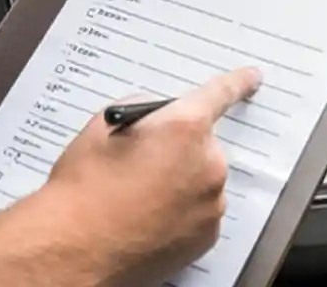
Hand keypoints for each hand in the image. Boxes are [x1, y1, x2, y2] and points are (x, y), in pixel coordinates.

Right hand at [42, 67, 262, 283]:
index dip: (238, 83)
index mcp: (185, 127)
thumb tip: (157, 120)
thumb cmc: (83, 188)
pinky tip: (148, 220)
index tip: (252, 77)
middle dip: (179, 150)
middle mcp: (208, 163)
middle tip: (141, 167)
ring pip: (202, 181)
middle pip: (203, 145)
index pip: (220, 94)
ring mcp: (211, 203)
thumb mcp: (103, 127)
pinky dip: (181, 214)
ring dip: (180, 183)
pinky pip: (200, 213)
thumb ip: (142, 112)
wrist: (74, 250)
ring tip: (137, 200)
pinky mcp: (207, 236)